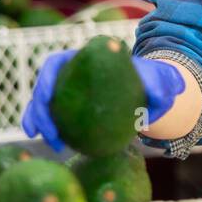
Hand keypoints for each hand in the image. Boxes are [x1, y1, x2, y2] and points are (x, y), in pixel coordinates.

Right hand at [22, 49, 185, 150]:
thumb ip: (162, 86)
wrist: (149, 87)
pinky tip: (54, 144)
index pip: (56, 63)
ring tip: (51, 142)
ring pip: (43, 103)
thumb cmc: (150, 79)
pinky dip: (48, 128)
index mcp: (86, 57)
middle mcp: (72, 70)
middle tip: (49, 132)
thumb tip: (158, 98)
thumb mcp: (160, 79)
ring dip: (39, 122)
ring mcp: (69, 87)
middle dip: (39, 110)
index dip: (46, 79)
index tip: (45, 97)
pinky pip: (53, 116)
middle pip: (44, 86)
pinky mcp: (70, 104)